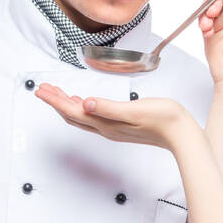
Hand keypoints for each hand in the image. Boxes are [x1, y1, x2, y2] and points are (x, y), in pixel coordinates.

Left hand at [34, 82, 191, 149]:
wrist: (181, 134)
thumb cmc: (163, 120)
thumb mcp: (134, 109)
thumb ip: (108, 107)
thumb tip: (84, 104)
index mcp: (106, 123)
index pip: (73, 111)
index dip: (55, 100)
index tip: (40, 89)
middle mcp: (106, 128)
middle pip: (72, 115)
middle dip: (56, 101)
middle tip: (42, 89)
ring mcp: (113, 128)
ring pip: (81, 117)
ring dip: (67, 104)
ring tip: (56, 93)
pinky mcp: (121, 126)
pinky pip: (93, 118)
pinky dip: (82, 108)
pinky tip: (83, 101)